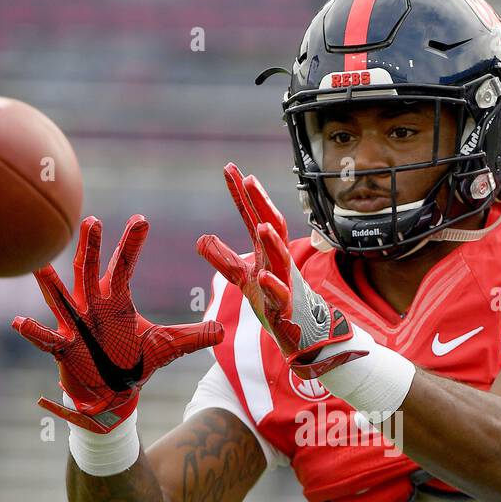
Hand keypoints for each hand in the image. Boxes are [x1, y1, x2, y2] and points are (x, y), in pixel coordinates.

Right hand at [12, 215, 223, 431]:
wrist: (112, 393)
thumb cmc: (133, 362)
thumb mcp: (167, 348)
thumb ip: (193, 337)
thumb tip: (223, 330)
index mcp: (117, 301)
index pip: (124, 266)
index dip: (132, 244)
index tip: (142, 219)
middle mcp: (93, 307)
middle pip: (90, 272)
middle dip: (91, 249)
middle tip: (92, 221)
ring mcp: (76, 326)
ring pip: (62, 300)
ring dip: (52, 285)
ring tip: (40, 267)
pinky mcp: (65, 349)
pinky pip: (46, 339)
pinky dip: (33, 331)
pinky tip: (18, 322)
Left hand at [196, 164, 368, 378]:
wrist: (300, 332)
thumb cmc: (273, 300)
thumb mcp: (243, 277)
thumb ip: (224, 258)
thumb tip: (201, 239)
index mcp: (266, 251)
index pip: (252, 216)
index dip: (241, 195)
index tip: (230, 169)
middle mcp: (278, 261)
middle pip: (272, 226)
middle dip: (262, 204)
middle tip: (250, 180)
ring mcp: (284, 282)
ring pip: (281, 258)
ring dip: (272, 242)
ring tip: (261, 226)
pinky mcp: (286, 307)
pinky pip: (281, 294)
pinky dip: (273, 285)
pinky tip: (263, 276)